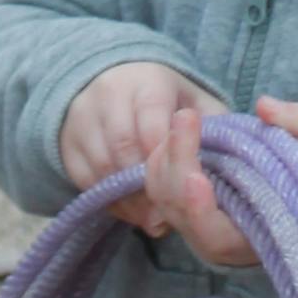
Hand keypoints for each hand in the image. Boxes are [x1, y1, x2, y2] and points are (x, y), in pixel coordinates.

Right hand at [60, 61, 212, 231]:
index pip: (152, 125)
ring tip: (155, 217)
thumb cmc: (167, 98)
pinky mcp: (67, 142)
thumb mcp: (196, 101)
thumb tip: (231, 163)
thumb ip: (217, 127)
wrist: (116, 80)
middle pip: (123, 148)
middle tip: (169, 213)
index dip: (167, 161)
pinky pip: (84, 180)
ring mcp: (82, 117)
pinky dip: (109, 201)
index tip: (184, 184)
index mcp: (146, 82)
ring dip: (130, 199)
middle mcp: (108, 94)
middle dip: (148, 185)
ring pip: (102, 168)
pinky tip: (132, 211)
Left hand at [142, 96, 297, 271]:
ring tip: (186, 119)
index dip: (200, 210)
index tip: (195, 176)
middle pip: (179, 210)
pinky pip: (159, 186)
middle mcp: (217, 242)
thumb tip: (266, 107)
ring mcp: (196, 225)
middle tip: (187, 117)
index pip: (214, 237)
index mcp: (252, 241)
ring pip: (162, 197)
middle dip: (178, 163)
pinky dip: (162, 157)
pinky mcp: (183, 207)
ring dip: (166, 157)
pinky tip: (179, 129)